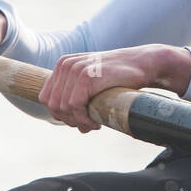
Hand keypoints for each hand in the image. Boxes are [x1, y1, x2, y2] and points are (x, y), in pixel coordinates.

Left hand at [40, 44, 190, 132]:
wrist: (144, 64)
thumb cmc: (122, 77)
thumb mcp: (95, 83)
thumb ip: (80, 98)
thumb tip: (72, 125)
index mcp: (64, 64)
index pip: (46, 98)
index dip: (60, 115)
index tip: (79, 120)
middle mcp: (66, 64)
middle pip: (52, 105)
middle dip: (69, 121)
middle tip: (87, 126)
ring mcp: (75, 69)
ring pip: (63, 108)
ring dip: (78, 122)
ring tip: (94, 125)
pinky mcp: (86, 77)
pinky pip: (75, 107)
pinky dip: (84, 120)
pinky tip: (96, 123)